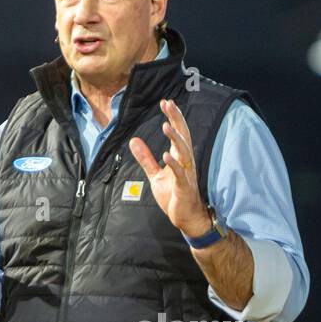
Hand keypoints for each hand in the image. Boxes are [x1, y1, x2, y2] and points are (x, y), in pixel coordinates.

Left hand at [128, 98, 209, 237]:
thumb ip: (145, 158)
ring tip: (165, 126)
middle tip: (169, 104)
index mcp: (179, 158)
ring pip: (184, 152)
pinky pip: (180, 174)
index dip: (172, 117)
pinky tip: (166, 155)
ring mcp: (186, 174)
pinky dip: (174, 165)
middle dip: (176, 120)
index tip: (166, 102)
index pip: (177, 133)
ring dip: (175, 139)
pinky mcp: (184, 188)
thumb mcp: (155, 175)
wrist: (185, 218)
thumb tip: (133, 140)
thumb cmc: (173, 196)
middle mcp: (185, 162)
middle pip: (183, 136)